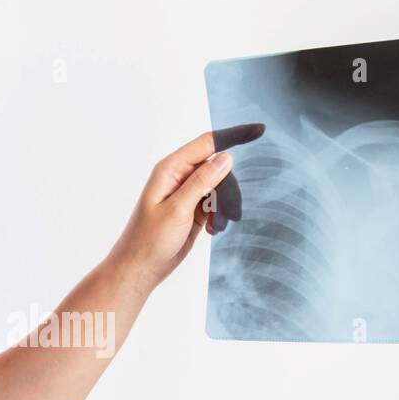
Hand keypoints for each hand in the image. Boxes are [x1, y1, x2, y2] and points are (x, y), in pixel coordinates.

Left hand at [106, 124, 264, 295]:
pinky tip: (213, 230)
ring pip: (219, 187)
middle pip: (218, 168)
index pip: (207, 143)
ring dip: (224, 205)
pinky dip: (219, 215)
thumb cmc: (149, 241)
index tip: (259, 130)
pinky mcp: (192, 209)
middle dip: (229, 188)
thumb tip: (226, 157)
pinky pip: (215, 203)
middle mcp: (178, 177)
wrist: (139, 269)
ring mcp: (186, 193)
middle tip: (229, 213)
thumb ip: (201, 182)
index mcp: (170, 169)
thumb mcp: (178, 210)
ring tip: (216, 226)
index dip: (234, 135)